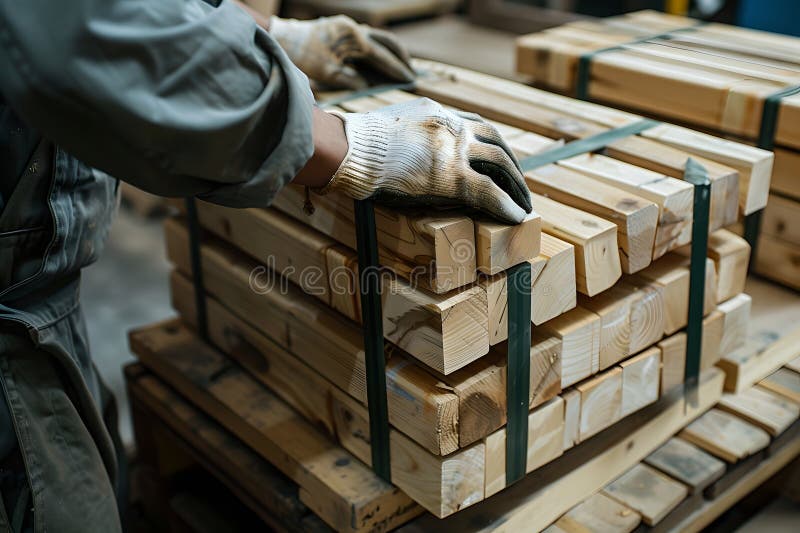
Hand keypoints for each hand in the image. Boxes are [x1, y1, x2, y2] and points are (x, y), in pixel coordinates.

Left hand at [269, 15, 414, 89]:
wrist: (283, 38)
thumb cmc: (304, 56)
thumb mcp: (328, 74)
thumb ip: (351, 79)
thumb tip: (367, 84)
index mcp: (354, 39)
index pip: (381, 56)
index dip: (396, 70)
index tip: (410, 80)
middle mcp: (355, 29)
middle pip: (387, 41)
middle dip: (401, 56)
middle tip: (412, 71)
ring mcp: (349, 26)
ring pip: (378, 38)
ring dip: (390, 52)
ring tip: (400, 66)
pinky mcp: (342, 29)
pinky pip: (366, 39)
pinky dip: (376, 50)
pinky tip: (378, 61)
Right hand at [320, 98, 531, 223]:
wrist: (352, 150)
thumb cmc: (358, 145)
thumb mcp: (390, 127)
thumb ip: (409, 135)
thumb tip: (407, 154)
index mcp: (437, 113)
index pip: (475, 124)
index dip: (491, 144)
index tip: (499, 159)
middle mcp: (452, 126)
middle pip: (494, 141)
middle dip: (512, 165)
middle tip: (519, 183)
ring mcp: (454, 149)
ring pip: (500, 164)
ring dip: (516, 185)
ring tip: (525, 204)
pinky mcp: (451, 176)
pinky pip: (489, 192)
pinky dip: (506, 204)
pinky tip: (517, 216)